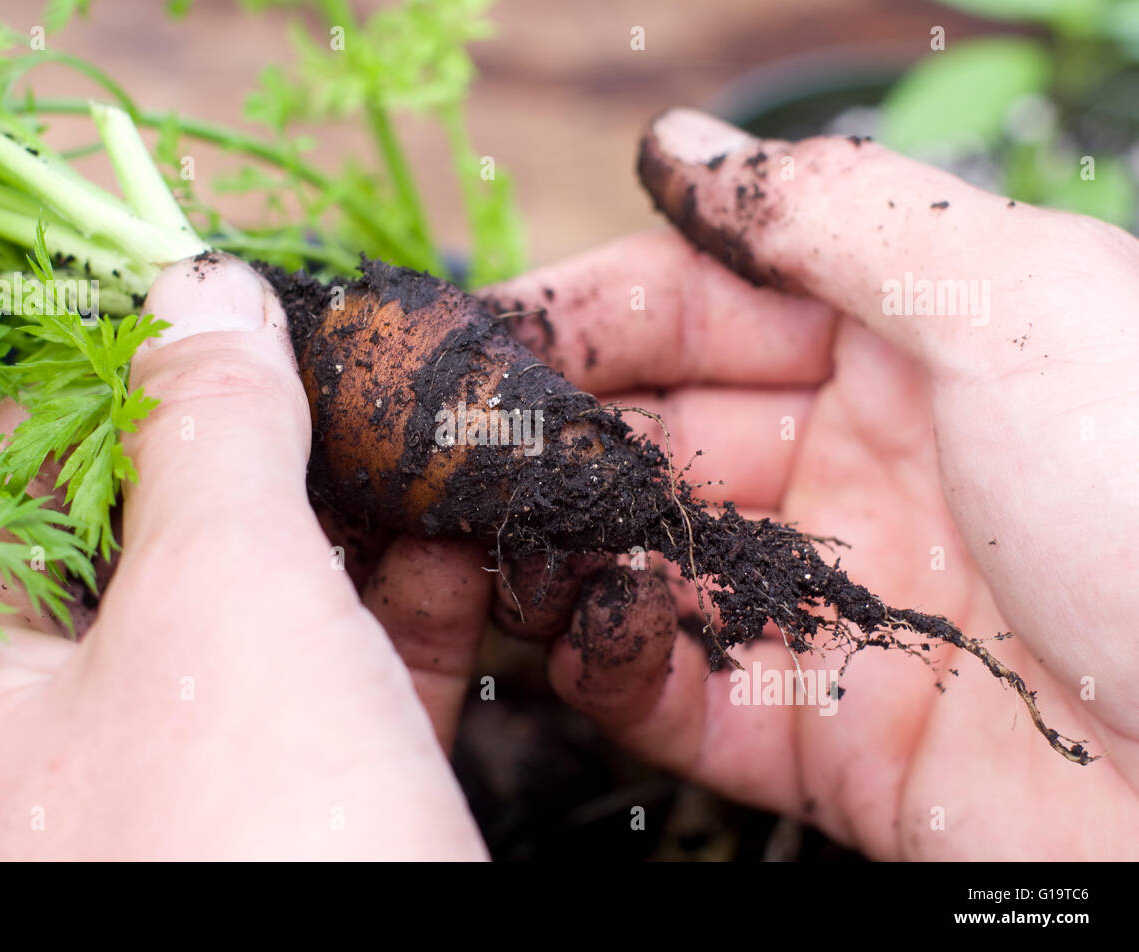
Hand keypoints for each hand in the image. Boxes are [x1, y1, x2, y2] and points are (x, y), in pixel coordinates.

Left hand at [0, 255, 487, 859]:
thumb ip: (208, 428)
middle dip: (239, 444)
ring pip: (243, 605)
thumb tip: (195, 290)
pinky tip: (455, 543)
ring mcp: (172, 778)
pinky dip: (389, 607)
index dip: (84, 378)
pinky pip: (324, 680)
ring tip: (409, 432)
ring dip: (334, 517)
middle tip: (324, 367)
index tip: (192, 314)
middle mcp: (39, 743)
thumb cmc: (251, 839)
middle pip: (123, 537)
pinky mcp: (286, 810)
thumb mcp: (224, 598)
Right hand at [488, 109, 1138, 859]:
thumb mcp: (1014, 304)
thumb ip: (827, 215)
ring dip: (559, 545)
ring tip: (487, 536)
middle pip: (658, 434)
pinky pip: (675, 689)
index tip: (490, 329)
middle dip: (553, 434)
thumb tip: (679, 143)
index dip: (592, 309)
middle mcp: (862, 473)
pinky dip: (607, 656)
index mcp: (910, 353)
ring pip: (646, 560)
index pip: (705, 308)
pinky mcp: (817, 737)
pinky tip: (577, 622)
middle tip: (454, 444)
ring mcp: (832, 606)